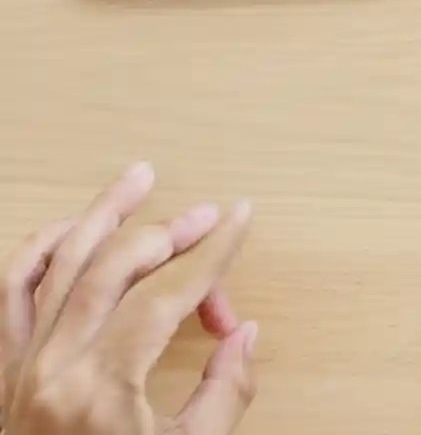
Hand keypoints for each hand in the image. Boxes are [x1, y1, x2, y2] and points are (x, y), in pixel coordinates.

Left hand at [0, 163, 257, 434]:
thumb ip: (224, 394)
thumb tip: (244, 336)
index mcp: (103, 393)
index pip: (167, 296)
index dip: (212, 254)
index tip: (239, 221)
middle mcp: (52, 371)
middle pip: (115, 269)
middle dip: (170, 233)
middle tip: (208, 216)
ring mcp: (18, 368)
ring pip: (56, 264)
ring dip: (100, 214)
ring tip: (134, 179)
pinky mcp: (1, 371)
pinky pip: (8, 292)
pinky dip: (35, 251)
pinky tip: (67, 229)